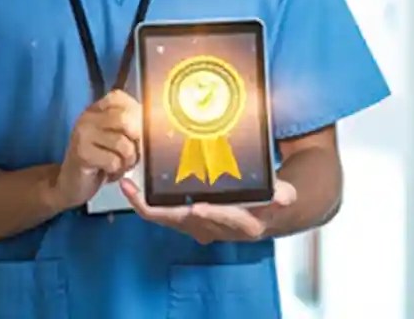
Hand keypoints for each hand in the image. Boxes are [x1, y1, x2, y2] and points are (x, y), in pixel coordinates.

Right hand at [48, 90, 141, 209]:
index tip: (135, 134)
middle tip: (132, 153)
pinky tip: (109, 172)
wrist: (71, 183)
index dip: (136, 116)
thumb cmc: (99, 159)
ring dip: (128, 160)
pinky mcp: (82, 154)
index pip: (121, 98)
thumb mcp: (115, 138)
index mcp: (97, 108)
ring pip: (122, 143)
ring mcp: (83, 134)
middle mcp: (88, 116)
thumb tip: (154, 123)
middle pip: (125, 119)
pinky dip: (117, 171)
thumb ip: (130, 126)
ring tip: (119, 165)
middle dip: (136, 141)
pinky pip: (114, 161)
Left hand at [119, 178, 297, 243]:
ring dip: (145, 204)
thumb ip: (283, 195)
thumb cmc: (268, 202)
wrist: (264, 215)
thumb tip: (284, 195)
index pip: (223, 220)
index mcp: (240, 224)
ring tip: (128, 186)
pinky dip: (144, 202)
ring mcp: (199, 226)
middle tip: (141, 195)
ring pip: (168, 219)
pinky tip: (130, 186)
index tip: (199, 208)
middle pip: (184, 222)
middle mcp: (216, 228)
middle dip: (161, 210)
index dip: (212, 215)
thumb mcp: (282, 196)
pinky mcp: (187, 219)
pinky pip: (161, 214)